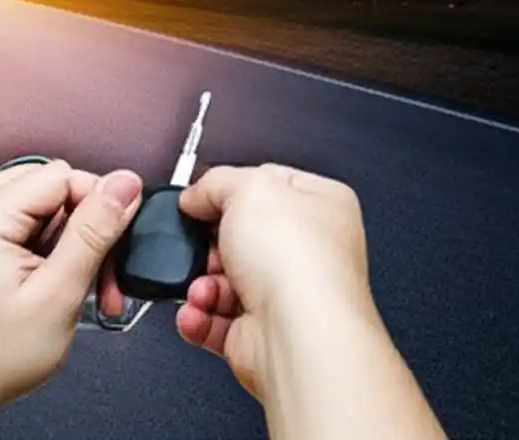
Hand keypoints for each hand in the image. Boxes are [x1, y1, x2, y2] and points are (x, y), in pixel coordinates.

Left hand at [0, 161, 142, 437]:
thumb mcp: (57, 296)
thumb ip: (94, 233)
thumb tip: (124, 184)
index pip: (62, 175)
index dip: (96, 208)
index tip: (112, 248)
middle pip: (51, 186)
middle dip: (84, 229)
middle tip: (99, 279)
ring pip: (41, 205)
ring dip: (69, 243)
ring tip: (77, 290)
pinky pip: (21, 221)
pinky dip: (45, 249)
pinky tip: (53, 283)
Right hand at [174, 164, 372, 398]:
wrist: (299, 337)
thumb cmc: (298, 264)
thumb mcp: (250, 188)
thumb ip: (217, 182)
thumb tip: (197, 195)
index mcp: (321, 206)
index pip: (267, 186)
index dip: (229, 190)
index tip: (201, 198)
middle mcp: (308, 253)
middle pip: (237, 237)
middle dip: (208, 245)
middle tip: (204, 246)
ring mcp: (285, 296)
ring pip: (220, 280)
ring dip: (201, 283)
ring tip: (205, 288)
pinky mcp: (260, 333)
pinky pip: (213, 319)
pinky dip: (198, 316)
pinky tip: (199, 311)